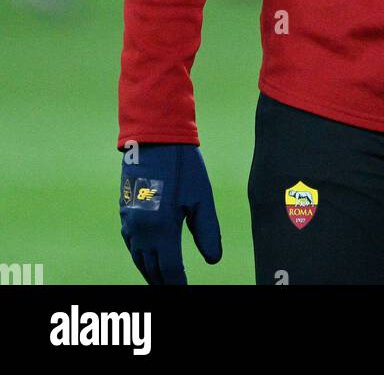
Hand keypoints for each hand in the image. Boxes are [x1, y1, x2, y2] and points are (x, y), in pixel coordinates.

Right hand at [119, 143, 221, 283]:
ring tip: (160, 280)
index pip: (170, 270)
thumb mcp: (201, 198)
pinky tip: (145, 256)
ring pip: (138, 258)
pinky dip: (138, 255)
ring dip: (149, 272)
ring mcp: (129, 221)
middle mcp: (141, 231)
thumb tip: (213, 259)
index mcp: (161, 230)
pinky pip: (130, 243)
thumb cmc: (183, 166)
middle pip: (152, 269)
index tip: (185, 291)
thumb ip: (207, 231)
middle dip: (163, 282)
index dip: (178, 284)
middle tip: (174, 289)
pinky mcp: (124, 211)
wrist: (155, 138)